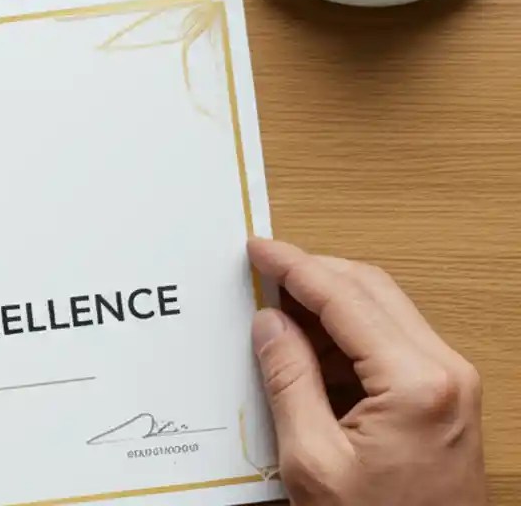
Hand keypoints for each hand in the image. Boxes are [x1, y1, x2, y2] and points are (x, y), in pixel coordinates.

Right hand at [249, 239, 486, 505]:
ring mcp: (452, 382)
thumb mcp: (312, 460)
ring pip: (383, 309)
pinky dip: (348, 334)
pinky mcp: (446, 395)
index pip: (345, 298)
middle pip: (370, 289)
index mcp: (416, 383)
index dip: (294, 267)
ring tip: (276, 314)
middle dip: (312, 274)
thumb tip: (269, 323)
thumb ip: (288, 381)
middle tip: (262, 272)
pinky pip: (392, 341)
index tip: (259, 250)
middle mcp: (445, 371)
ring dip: (329, 303)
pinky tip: (308, 349)